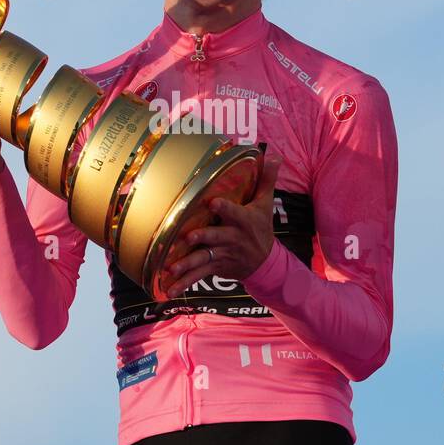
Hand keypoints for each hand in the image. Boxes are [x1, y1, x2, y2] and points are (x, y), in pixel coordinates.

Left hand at [158, 153, 282, 297]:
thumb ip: (266, 179)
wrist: (265, 263)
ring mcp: (223, 255)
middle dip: (203, 237)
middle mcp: (233, 239)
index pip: (234, 213)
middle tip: (189, 237)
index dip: (224, 208)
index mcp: (244, 221)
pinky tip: (169, 289)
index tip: (212, 202)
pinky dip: (184, 283)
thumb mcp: (266, 204)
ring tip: (172, 267)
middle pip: (217, 237)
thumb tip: (274, 155)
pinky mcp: (216, 268)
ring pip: (204, 259)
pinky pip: (198, 276)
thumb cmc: (261, 227)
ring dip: (188, 264)